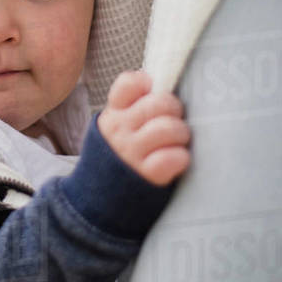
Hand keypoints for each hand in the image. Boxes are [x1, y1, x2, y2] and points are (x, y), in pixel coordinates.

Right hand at [97, 70, 190, 186]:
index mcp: (114, 113)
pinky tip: (178, 160)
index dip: (146, 84)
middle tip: (175, 119)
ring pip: (167, 127)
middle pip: (158, 103)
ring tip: (179, 141)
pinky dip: (181, 157)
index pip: (128, 84)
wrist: (100, 198)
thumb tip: (161, 83)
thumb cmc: (121, 155)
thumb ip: (133, 107)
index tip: (152, 94)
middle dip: (175, 109)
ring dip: (181, 133)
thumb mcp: (118, 127)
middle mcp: (120, 130)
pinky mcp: (147, 175)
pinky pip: (172, 157)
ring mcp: (132, 152)